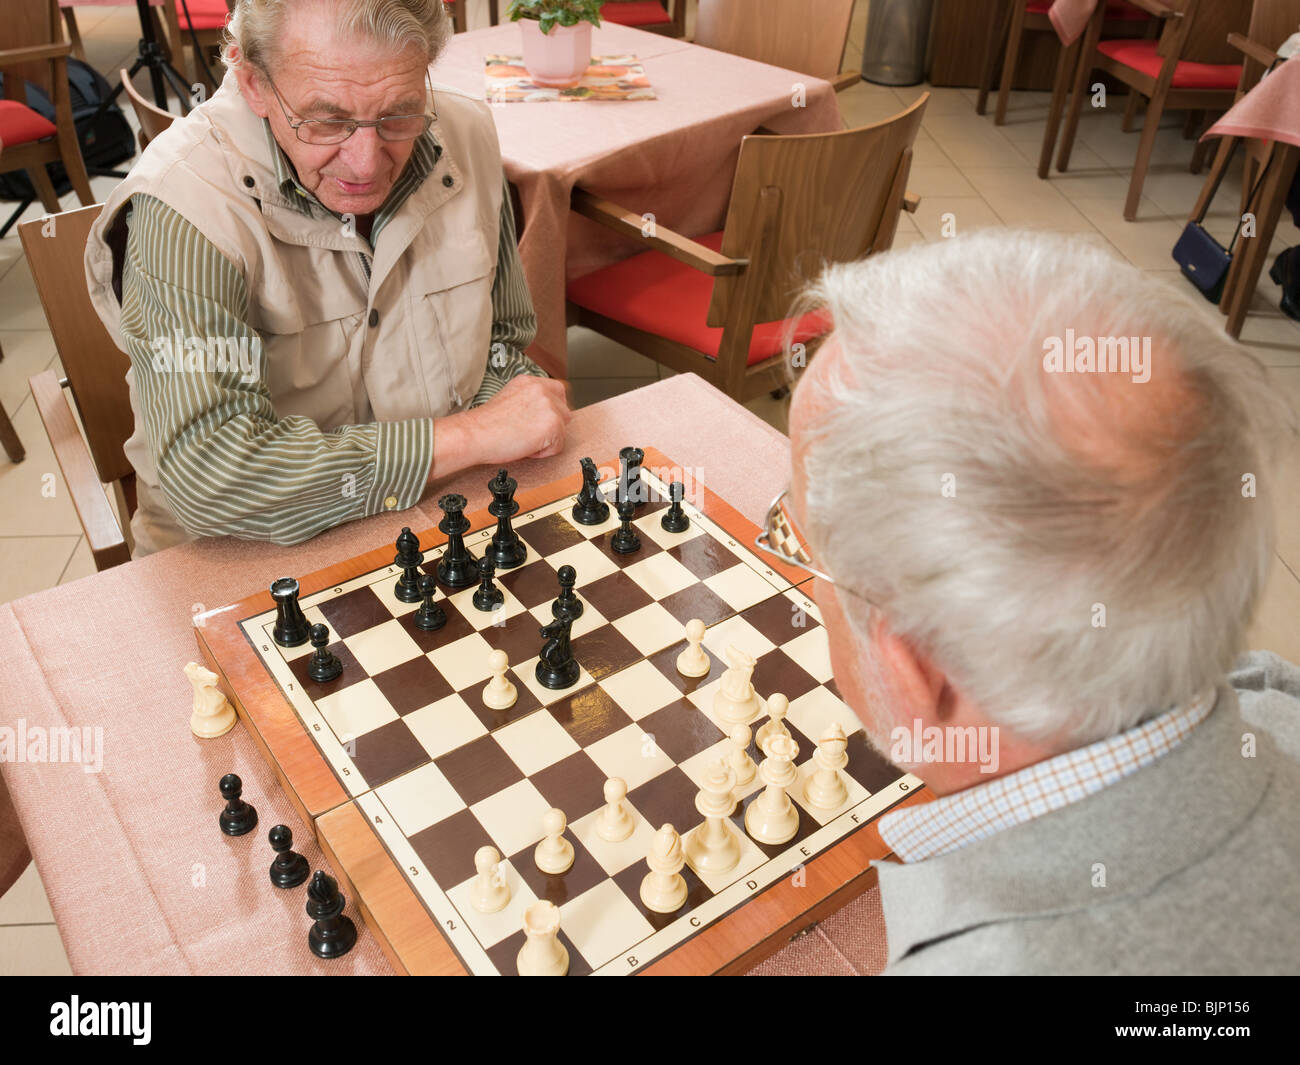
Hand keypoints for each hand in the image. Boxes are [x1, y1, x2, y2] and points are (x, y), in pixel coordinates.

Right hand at [429, 375, 570, 484]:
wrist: (475, 434)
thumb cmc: (486, 424)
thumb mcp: (509, 399)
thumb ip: (529, 401)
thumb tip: (540, 415)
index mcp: (529, 382)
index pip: (558, 392)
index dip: (553, 410)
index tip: (543, 421)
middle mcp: (541, 389)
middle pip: (564, 412)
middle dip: (552, 426)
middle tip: (530, 434)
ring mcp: (548, 405)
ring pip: (562, 430)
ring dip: (546, 440)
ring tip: (524, 440)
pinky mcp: (552, 424)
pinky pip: (558, 445)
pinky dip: (543, 452)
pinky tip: (525, 447)